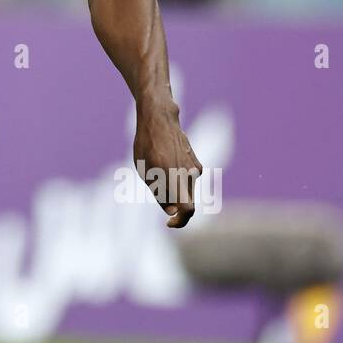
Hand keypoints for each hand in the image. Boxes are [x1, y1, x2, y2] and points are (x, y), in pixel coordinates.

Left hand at [133, 101, 201, 228]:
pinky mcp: (196, 164)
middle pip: (186, 203)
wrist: (160, 119)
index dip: (180, 221)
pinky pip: (187, 181)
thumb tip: (173, 211)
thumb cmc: (147, 145)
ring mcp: (194, 169)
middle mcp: (188, 174)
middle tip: (158, 197)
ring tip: (156, 173)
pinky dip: (178, 182)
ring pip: (186, 192)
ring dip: (174, 192)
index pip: (187, 209)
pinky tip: (165, 166)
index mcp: (173, 177)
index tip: (169, 223)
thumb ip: (160, 194)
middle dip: (173, 206)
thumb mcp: (145, 172)